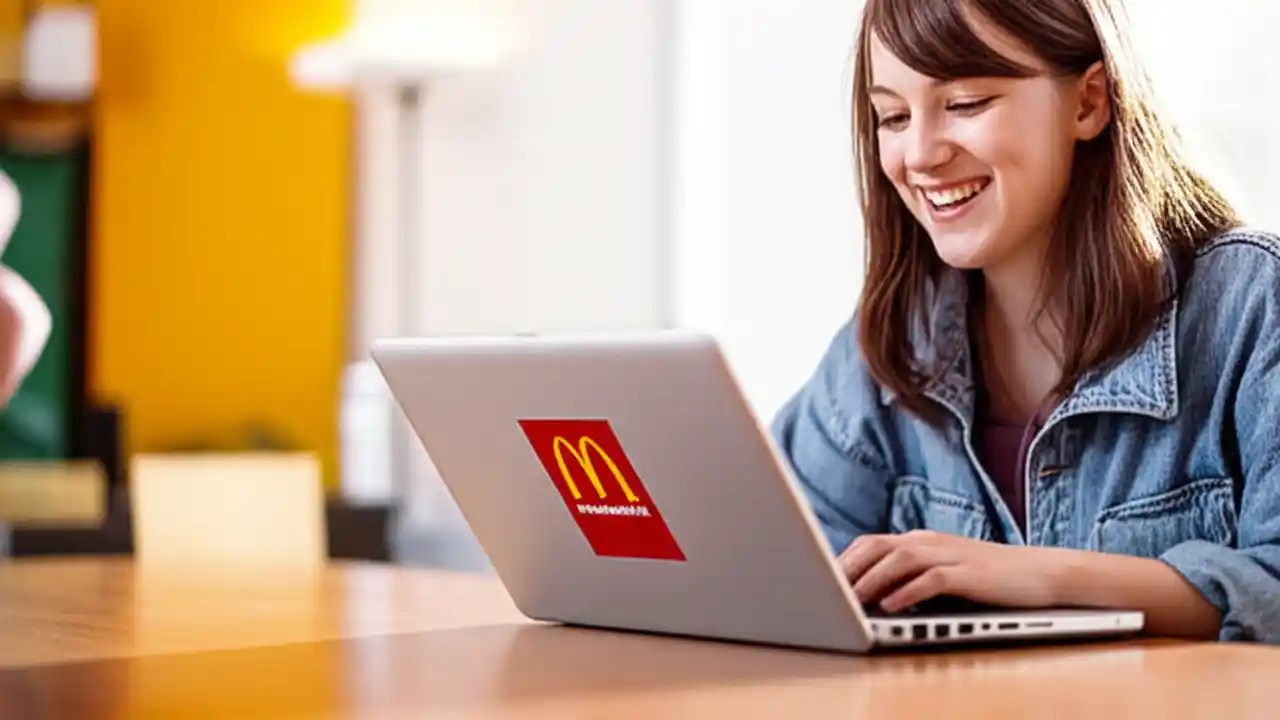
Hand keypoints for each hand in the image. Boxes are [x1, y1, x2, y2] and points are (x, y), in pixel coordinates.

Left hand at [839, 530, 1066, 612]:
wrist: (1040, 572)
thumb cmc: (987, 577)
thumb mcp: (942, 571)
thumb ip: (910, 577)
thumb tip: (871, 594)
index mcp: (920, 540)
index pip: (871, 543)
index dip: (844, 560)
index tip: (822, 582)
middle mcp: (931, 542)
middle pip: (878, 546)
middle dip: (850, 568)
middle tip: (828, 591)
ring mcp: (951, 555)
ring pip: (900, 559)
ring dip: (873, 580)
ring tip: (852, 600)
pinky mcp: (970, 573)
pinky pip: (932, 579)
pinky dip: (909, 591)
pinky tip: (892, 606)